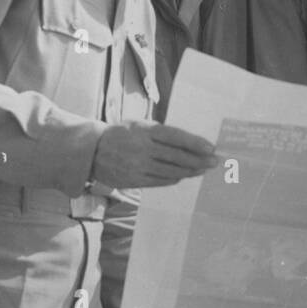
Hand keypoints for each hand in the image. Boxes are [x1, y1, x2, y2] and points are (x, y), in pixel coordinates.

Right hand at [90, 120, 218, 189]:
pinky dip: (174, 179)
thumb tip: (191, 143)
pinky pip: (160, 181)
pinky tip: (184, 176)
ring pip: (171, 171)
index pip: (175, 137)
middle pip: (177, 157)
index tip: (211, 148)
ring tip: (202, 170)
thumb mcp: (140, 126)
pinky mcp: (134, 180)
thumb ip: (162, 133)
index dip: (195, 143)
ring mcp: (138, 166)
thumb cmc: (123, 134)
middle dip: (199, 160)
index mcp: (145, 131)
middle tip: (214, 162)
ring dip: (190, 171)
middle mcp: (142, 149)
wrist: (92, 151)